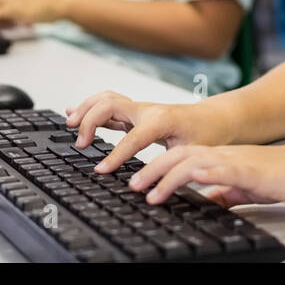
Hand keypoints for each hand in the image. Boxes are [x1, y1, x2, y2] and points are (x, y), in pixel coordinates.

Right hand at [63, 91, 232, 172]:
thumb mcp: (192, 154)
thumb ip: (169, 167)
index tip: (100, 171)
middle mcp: (147, 110)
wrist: (214, 119)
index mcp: (161, 121)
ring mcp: (139, 108)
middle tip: (80, 144)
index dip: (115, 156)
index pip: (131, 138)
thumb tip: (151, 186)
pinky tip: (74, 114)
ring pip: (105, 98)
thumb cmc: (205, 136)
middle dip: (90, 121)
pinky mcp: (134, 111)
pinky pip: (107, 104)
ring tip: (70, 124)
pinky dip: (89, 108)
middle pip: (110, 105)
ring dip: (86, 109)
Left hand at [126, 143, 284, 207]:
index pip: (180, 157)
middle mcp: (221, 154)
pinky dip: (192, 177)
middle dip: (149, 168)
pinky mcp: (245, 168)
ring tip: (144, 190)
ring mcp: (232, 159)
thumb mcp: (244, 188)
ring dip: (162, 175)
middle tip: (128, 183)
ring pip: (188, 160)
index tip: (137, 181)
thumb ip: (223, 191)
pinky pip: (213, 170)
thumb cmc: (283, 179)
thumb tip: (205, 200)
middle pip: (176, 154)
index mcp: (219, 158)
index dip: (156, 167)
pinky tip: (178, 185)